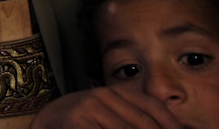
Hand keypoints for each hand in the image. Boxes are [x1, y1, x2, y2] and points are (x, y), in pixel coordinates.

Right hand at [31, 88, 181, 127]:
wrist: (45, 124)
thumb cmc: (81, 124)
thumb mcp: (111, 118)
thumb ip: (134, 120)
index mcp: (116, 92)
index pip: (154, 108)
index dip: (173, 125)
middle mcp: (104, 95)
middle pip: (145, 124)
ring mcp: (89, 107)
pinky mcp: (76, 121)